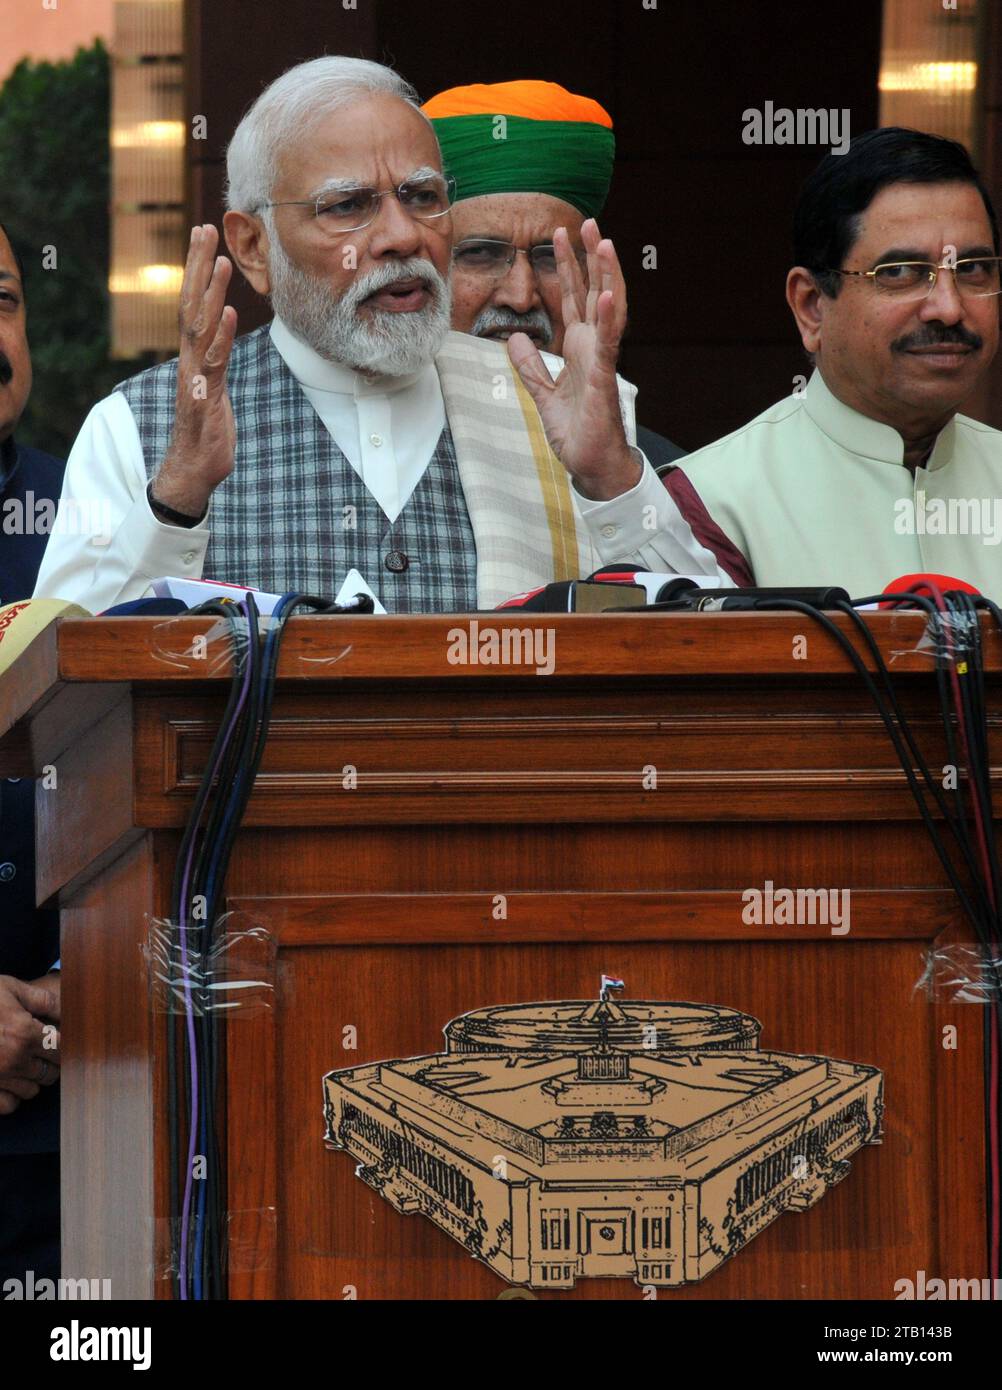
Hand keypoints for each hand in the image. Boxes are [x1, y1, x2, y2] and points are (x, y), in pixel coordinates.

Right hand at [0, 973, 59, 1113]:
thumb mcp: (9, 989)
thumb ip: (42, 1000)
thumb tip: (67, 1009)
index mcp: (25, 1033)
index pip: (62, 1049)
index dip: (63, 1044)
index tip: (56, 1039)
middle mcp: (14, 1060)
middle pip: (51, 1072)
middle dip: (50, 1062)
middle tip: (40, 1050)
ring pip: (32, 1090)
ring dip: (32, 1079)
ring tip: (23, 1064)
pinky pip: (9, 1105)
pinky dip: (12, 1096)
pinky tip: (8, 1081)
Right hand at [152, 224, 237, 518]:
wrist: (193, 471)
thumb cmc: (207, 432)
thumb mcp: (216, 388)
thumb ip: (216, 359)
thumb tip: (221, 331)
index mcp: (195, 356)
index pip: (193, 304)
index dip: (198, 269)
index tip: (205, 234)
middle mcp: (190, 362)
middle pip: (191, 305)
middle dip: (199, 266)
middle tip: (205, 229)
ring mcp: (195, 381)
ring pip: (200, 331)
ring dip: (211, 296)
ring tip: (221, 264)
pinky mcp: (203, 402)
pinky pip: (211, 366)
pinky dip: (218, 341)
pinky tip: (228, 317)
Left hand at [506, 219, 641, 499]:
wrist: (590, 465)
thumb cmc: (576, 433)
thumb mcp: (543, 394)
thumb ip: (531, 366)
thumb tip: (515, 339)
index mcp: (580, 349)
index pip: (574, 299)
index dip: (569, 268)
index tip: (560, 237)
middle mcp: (594, 348)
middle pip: (594, 293)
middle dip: (590, 258)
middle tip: (589, 223)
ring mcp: (602, 360)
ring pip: (608, 308)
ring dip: (607, 276)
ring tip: (605, 242)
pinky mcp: (605, 378)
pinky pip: (609, 342)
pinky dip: (607, 317)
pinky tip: (607, 293)